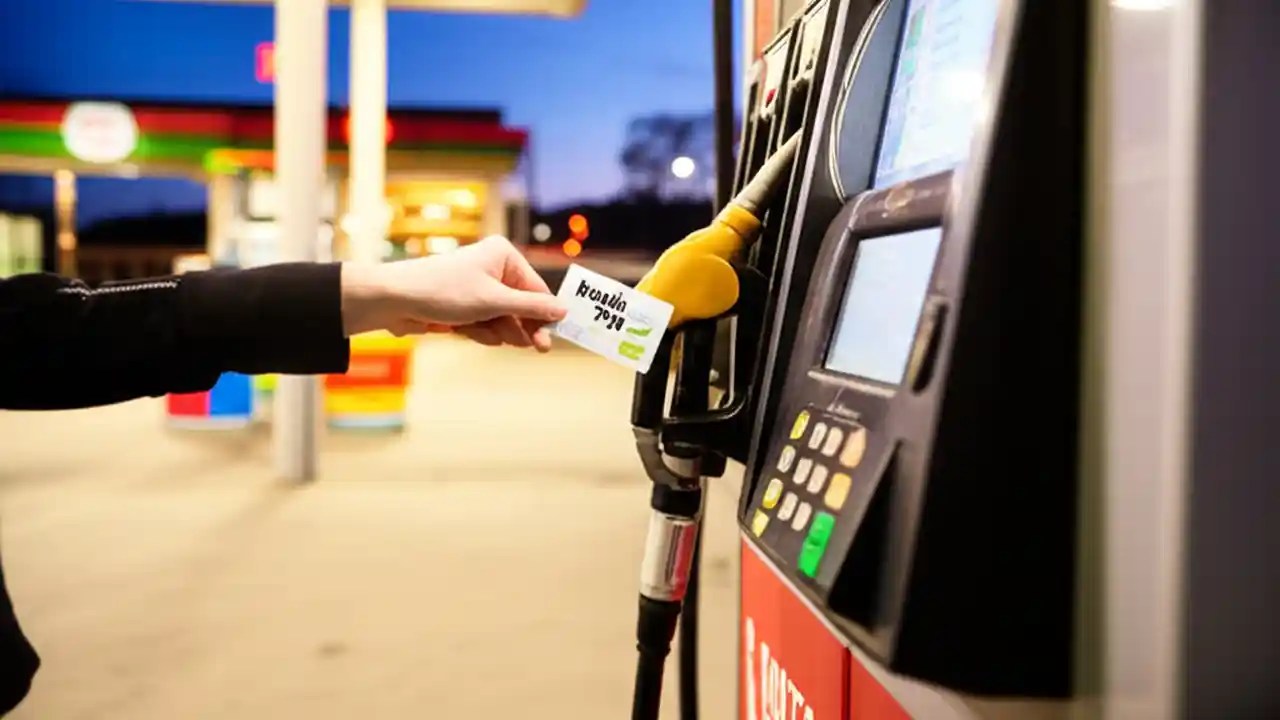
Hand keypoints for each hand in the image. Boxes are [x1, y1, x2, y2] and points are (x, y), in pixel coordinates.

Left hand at [340, 236, 566, 351]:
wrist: (395, 300)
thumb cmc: (444, 291)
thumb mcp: (494, 301)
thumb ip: (531, 307)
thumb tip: (564, 309)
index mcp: (503, 256)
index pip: (536, 288)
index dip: (546, 313)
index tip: (554, 336)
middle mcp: (491, 268)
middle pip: (521, 305)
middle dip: (523, 326)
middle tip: (537, 348)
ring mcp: (476, 287)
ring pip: (502, 317)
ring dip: (499, 330)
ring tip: (494, 337)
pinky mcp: (462, 305)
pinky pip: (484, 322)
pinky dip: (481, 331)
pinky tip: (472, 333)